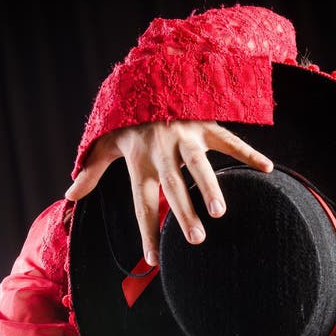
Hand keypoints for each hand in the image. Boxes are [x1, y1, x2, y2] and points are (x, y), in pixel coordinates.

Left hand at [65, 120, 272, 264]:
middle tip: (196, 240)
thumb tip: (68, 197)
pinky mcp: (205, 123)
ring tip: (219, 212)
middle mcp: (162, 150)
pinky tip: (267, 169)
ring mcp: (186, 136)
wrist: (148, 74)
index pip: (143, 204)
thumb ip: (91, 171)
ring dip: (210, 186)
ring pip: (199, 164)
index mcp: (140, 160)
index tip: (154, 260)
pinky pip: (229, 140)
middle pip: (173, 187)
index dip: (148, 232)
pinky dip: (249, 153)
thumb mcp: (106, 141)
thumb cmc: (128, 117)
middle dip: (184, 213)